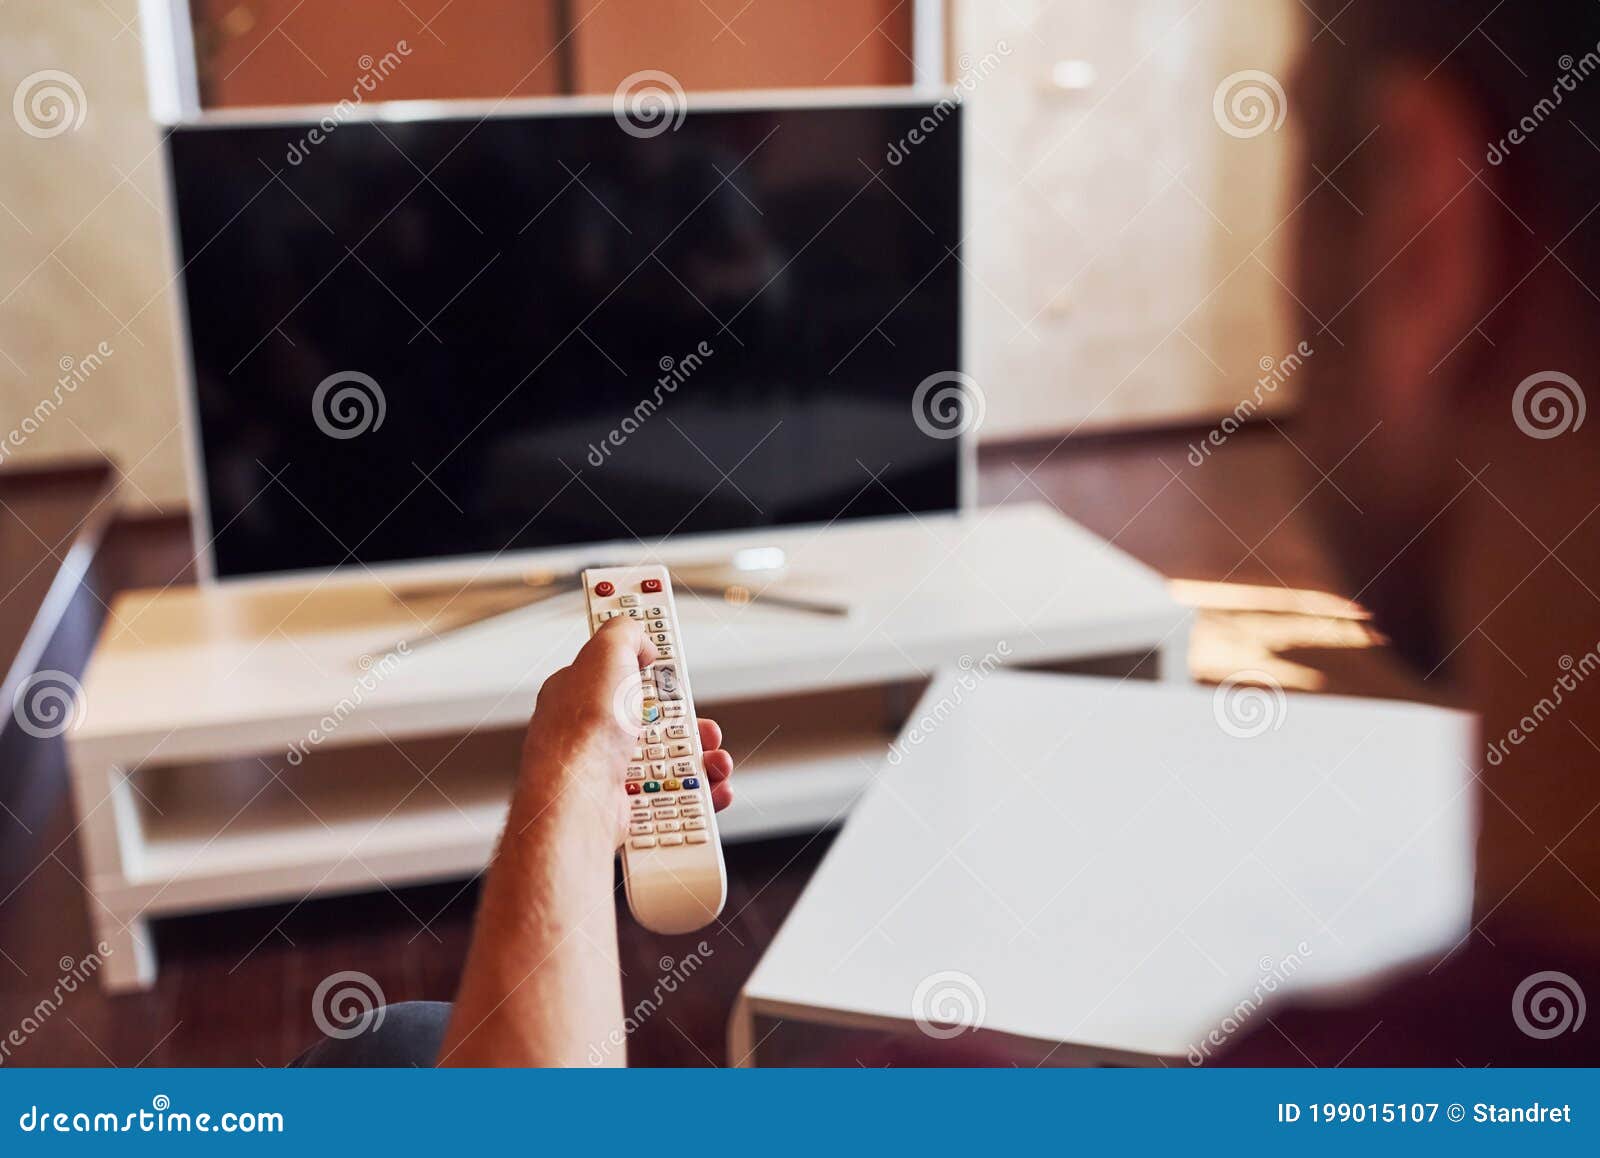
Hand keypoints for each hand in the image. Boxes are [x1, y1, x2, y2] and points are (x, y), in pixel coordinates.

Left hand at [518, 617, 733, 846]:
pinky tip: (708, 787)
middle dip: (687, 720)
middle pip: (653, 718)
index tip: (671, 659)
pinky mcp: (628, 805)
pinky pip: (674, 796)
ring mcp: (610, 770)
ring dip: (701, 757)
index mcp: (580, 693)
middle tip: (698, 722)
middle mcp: (592, 733)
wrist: (578, 800)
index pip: (618, 669)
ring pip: (670, 759)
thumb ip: (625, 633)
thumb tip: (642, 642)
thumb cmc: (582, 732)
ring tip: (712, 759)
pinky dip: (699, 793)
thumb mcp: (605, 651)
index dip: (647, 663)